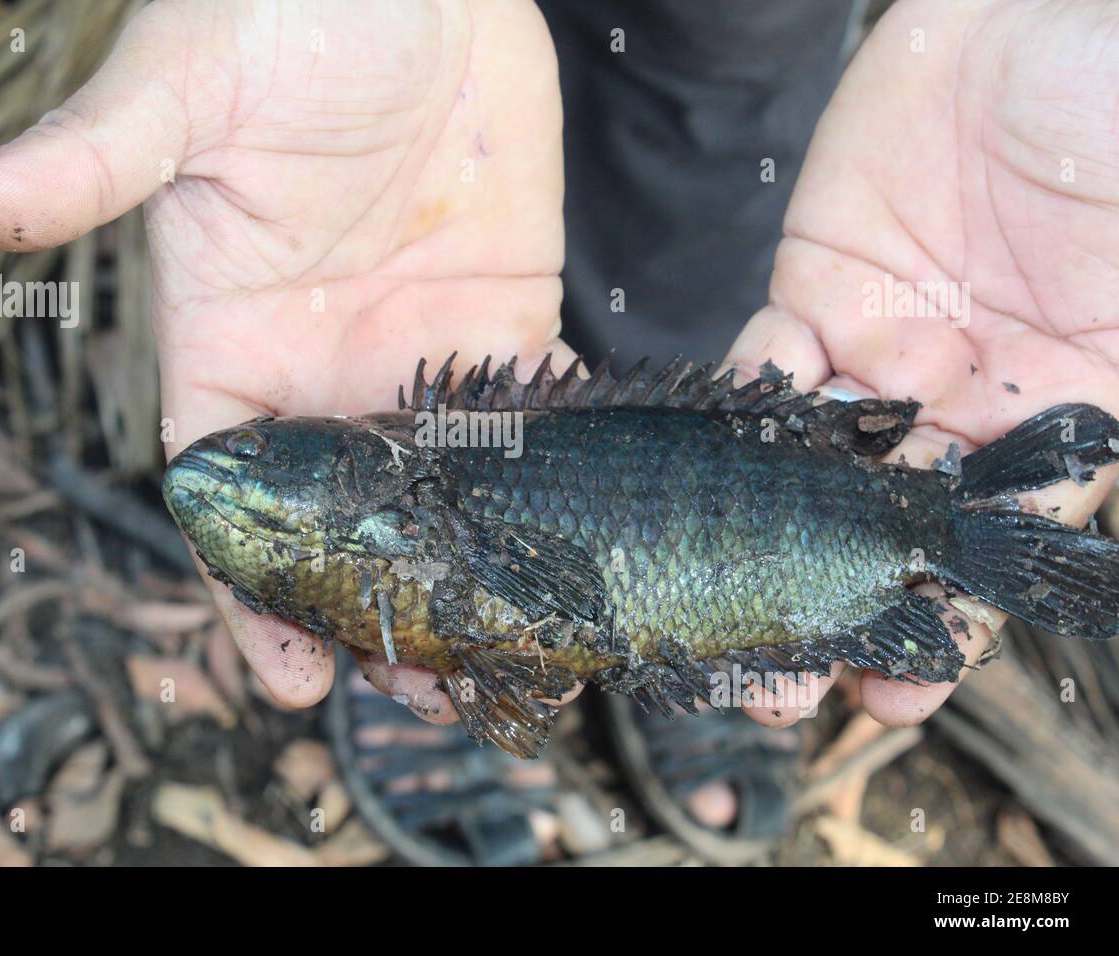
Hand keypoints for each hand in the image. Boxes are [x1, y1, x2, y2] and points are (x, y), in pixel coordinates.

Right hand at [0, 0, 572, 717]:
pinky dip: (553, 484)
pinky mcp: (501, 310)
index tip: (290, 678)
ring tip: (516, 652)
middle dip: (380, 605)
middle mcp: (320, 360)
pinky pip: (529, 417)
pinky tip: (580, 546)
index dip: (253, 590)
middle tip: (432, 690)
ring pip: (442, 491)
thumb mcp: (181, 91)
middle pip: (344, 517)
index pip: (230, 493)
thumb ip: (90, 163)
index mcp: (227, 336)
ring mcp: (414, 344)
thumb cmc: (276, 9)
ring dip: (472, 570)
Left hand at [726, 0, 1118, 726]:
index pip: (997, 540)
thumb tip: (1107, 444)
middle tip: (770, 686)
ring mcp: (882, 350)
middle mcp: (962, 399)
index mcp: (1059, 409)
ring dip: (760, 545)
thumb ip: (1113, 352)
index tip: (898, 698)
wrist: (1027, 20)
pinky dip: (734, 425)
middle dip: (828, 605)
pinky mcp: (813, 294)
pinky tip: (702, 476)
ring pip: (808, 473)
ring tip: (714, 619)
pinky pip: (761, 374)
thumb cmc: (1114, 107)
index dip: (950, 625)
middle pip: (886, 527)